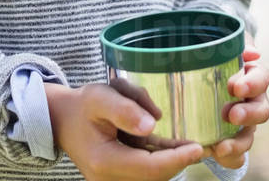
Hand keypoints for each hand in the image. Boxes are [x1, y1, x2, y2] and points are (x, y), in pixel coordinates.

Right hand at [45, 83, 202, 180]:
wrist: (63, 120)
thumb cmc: (83, 106)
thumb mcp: (100, 97)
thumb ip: (124, 110)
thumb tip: (151, 125)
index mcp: (104, 161)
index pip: (149, 168)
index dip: (177, 159)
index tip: (199, 147)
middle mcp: (108, 178)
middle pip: (154, 175)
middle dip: (178, 160)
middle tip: (204, 144)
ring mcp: (113, 180)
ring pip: (153, 175)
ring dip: (172, 160)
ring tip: (193, 144)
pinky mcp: (120, 176)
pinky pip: (147, 172)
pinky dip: (163, 159)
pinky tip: (178, 146)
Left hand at [204, 45, 268, 168]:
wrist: (200, 78)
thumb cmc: (214, 57)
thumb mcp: (221, 46)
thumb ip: (234, 44)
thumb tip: (252, 53)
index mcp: (253, 76)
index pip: (263, 78)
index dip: (253, 84)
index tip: (236, 87)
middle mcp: (253, 101)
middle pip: (262, 111)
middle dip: (248, 115)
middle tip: (231, 115)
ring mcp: (244, 123)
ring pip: (250, 136)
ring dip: (238, 143)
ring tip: (220, 147)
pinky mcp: (231, 140)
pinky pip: (237, 156)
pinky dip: (230, 159)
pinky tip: (216, 156)